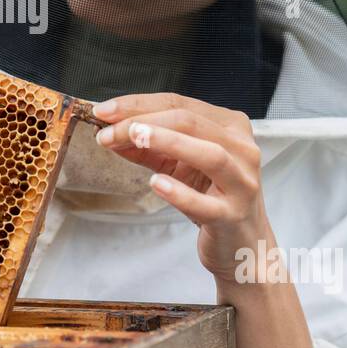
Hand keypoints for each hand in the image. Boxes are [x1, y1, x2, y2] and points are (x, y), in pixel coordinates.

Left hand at [93, 92, 270, 285]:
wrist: (243, 243)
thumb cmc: (211, 196)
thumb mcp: (178, 165)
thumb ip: (148, 148)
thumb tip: (110, 133)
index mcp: (229, 127)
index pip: (180, 104)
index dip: (139, 104)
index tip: (103, 110)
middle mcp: (242, 149)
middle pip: (191, 122)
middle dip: (144, 121)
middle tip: (108, 130)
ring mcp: (241, 183)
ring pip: (210, 154)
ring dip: (169, 141)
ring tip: (134, 138)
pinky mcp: (232, 216)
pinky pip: (206, 203)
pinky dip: (180, 192)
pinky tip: (156, 183)